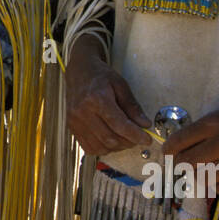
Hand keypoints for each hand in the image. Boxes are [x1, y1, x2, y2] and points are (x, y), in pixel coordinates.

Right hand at [64, 35, 150, 155]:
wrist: (79, 71)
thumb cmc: (99, 75)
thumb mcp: (121, 85)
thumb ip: (133, 106)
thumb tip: (144, 125)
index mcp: (97, 98)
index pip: (119, 125)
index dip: (136, 135)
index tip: (147, 139)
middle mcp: (83, 112)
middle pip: (110, 138)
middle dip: (128, 142)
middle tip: (138, 137)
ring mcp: (75, 121)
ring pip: (101, 146)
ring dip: (117, 147)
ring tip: (125, 137)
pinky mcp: (72, 127)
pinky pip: (90, 147)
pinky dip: (104, 148)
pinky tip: (111, 139)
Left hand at [161, 97, 218, 190]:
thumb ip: (200, 133)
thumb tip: (175, 152)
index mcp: (214, 123)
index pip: (177, 142)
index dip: (168, 152)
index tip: (169, 156)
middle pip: (186, 164)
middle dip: (182, 168)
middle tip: (185, 168)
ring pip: (204, 180)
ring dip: (203, 178)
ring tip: (211, 170)